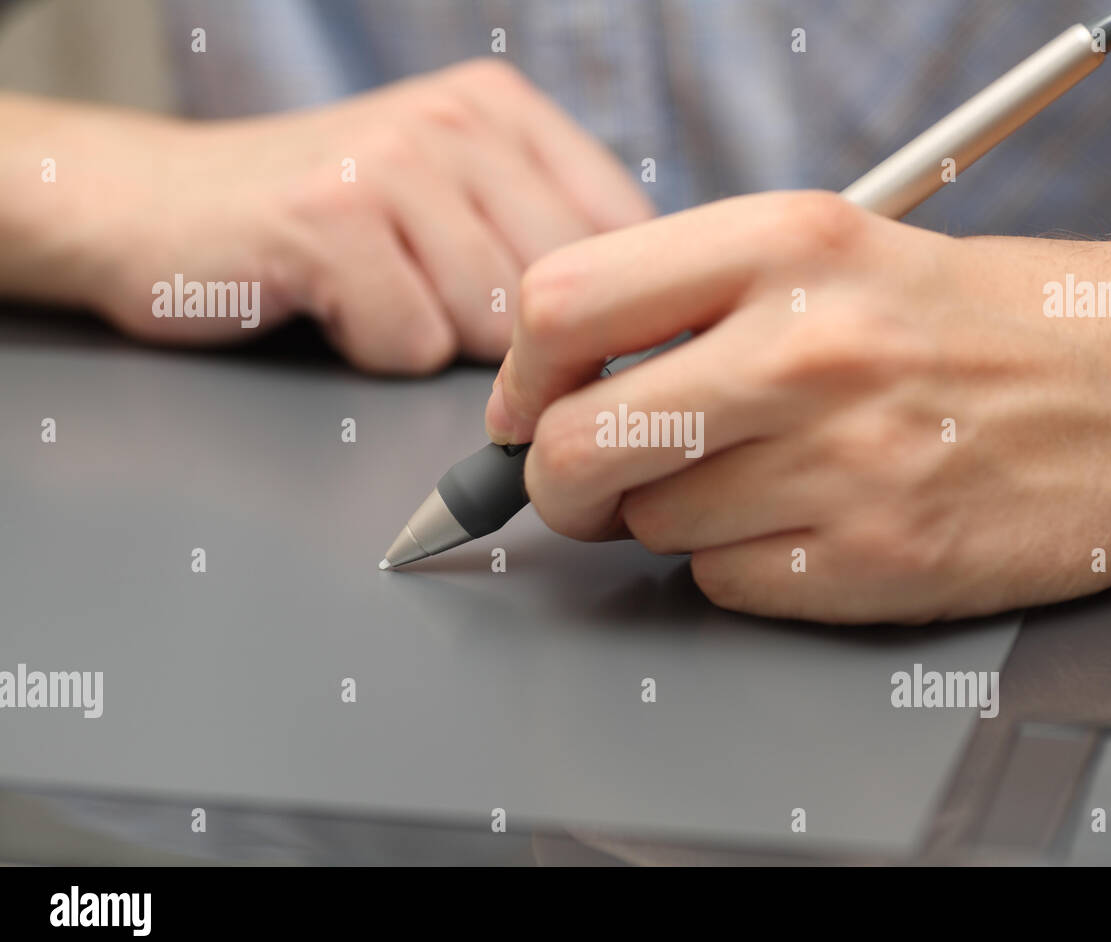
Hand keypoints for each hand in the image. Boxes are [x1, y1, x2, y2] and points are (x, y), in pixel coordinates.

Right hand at [4, 61, 650, 372]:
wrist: (157, 209)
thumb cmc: (321, 226)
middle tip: (435, 314)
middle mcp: (456, 122)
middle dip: (510, 339)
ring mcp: (392, 163)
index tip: (560, 337)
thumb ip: (539, 232)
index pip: (622, 231)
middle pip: (559, 292)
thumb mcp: (448, 198)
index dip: (600, 307)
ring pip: (490, 328)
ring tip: (373, 292)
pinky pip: (412, 345)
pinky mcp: (329, 220)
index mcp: (501, 111)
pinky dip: (371, 350)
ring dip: (429, 338)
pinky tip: (329, 302)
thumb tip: (644, 318)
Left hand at [485, 191, 1110, 622]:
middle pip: (575, 444)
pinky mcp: (877, 558)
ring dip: (670, 517)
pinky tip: (807, 524)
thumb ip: (693, 300)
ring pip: (649, 525)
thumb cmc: (977, 319)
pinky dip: (739, 566)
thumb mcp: (837, 251)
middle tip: (584, 481)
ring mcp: (845, 461)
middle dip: (556, 481)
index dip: (518, 374)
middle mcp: (809, 347)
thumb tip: (559, 383)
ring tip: (755, 480)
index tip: (524, 406)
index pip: (564, 304)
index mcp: (787, 243)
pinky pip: (724, 584)